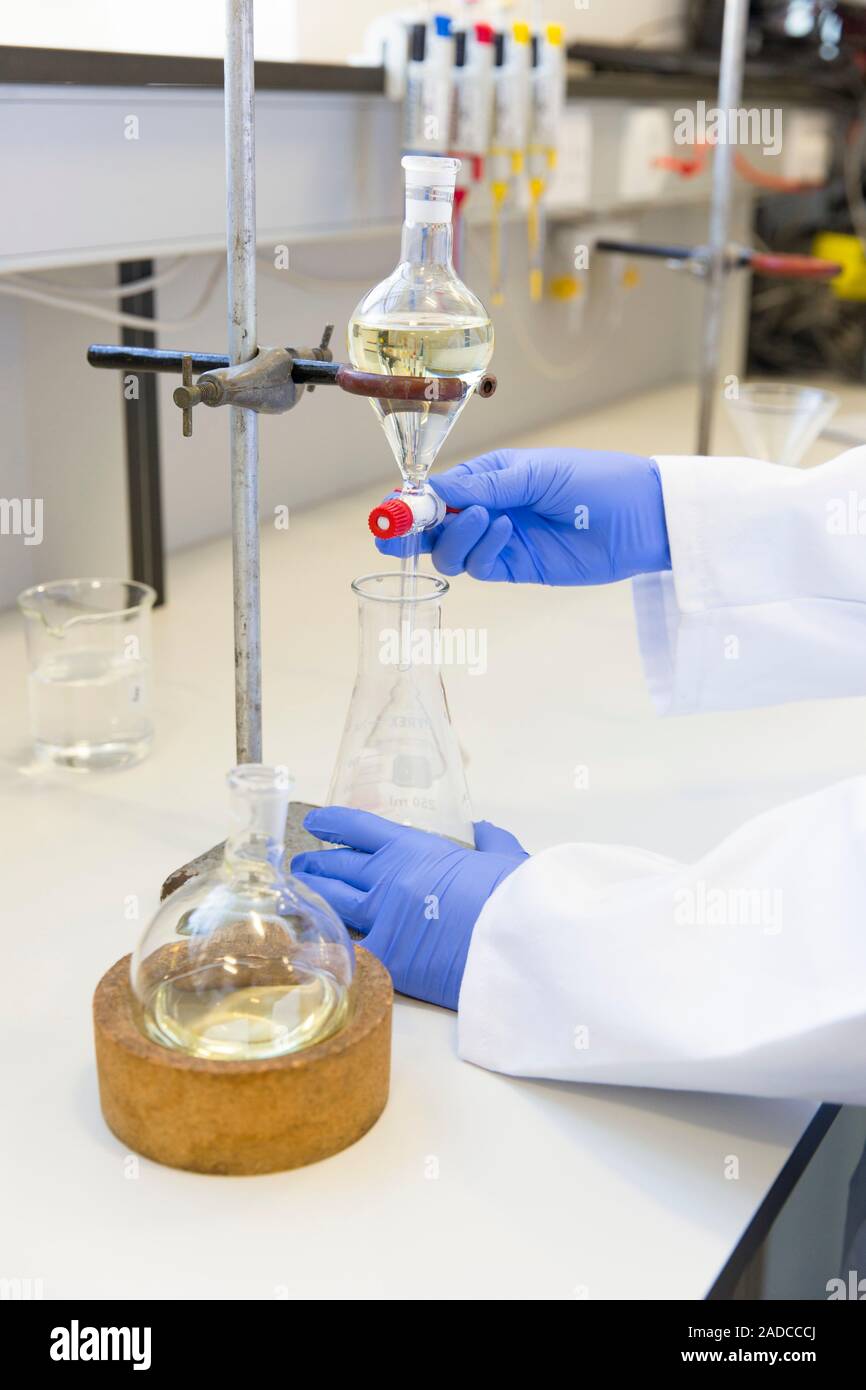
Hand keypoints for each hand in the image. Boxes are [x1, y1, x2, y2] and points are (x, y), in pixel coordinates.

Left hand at [291, 809, 527, 1009]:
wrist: (516, 940)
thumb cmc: (514, 895)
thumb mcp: (505, 857)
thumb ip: (489, 841)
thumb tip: (483, 829)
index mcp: (415, 849)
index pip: (359, 828)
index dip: (332, 822)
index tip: (315, 822)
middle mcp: (389, 878)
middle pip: (337, 866)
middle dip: (315, 864)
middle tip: (302, 866)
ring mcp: (382, 918)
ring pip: (331, 902)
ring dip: (311, 896)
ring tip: (298, 895)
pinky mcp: (385, 958)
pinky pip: (346, 949)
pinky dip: (326, 946)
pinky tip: (310, 945)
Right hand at [376, 448, 670, 584]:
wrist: (642, 518)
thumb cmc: (596, 480)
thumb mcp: (536, 472)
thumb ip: (484, 485)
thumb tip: (432, 488)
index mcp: (487, 477)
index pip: (434, 491)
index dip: (408, 501)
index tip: (391, 508)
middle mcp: (486, 510)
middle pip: (430, 527)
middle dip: (408, 531)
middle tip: (394, 537)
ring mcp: (499, 541)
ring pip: (449, 552)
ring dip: (454, 537)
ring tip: (483, 518)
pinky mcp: (516, 568)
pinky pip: (479, 567)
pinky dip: (480, 551)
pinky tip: (502, 531)